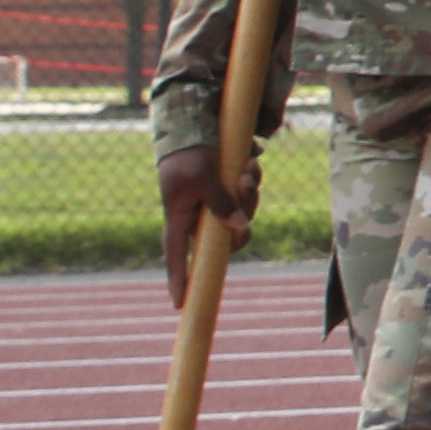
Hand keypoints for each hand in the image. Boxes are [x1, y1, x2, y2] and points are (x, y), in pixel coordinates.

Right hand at [153, 143, 251, 302]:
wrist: (194, 125)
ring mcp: (216, 205)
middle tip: (244, 183)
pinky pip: (250, 194)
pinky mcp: (230, 191)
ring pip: (246, 213)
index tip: (179, 304)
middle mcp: (199, 218)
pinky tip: (250, 162)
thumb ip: (220, 203)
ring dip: (251, 191)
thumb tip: (240, 228)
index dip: (178, 280)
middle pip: (231, 236)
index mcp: (180, 219)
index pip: (176, 257)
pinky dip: (253, 180)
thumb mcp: (201, 177)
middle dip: (245, 210)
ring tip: (247, 167)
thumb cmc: (188, 154)